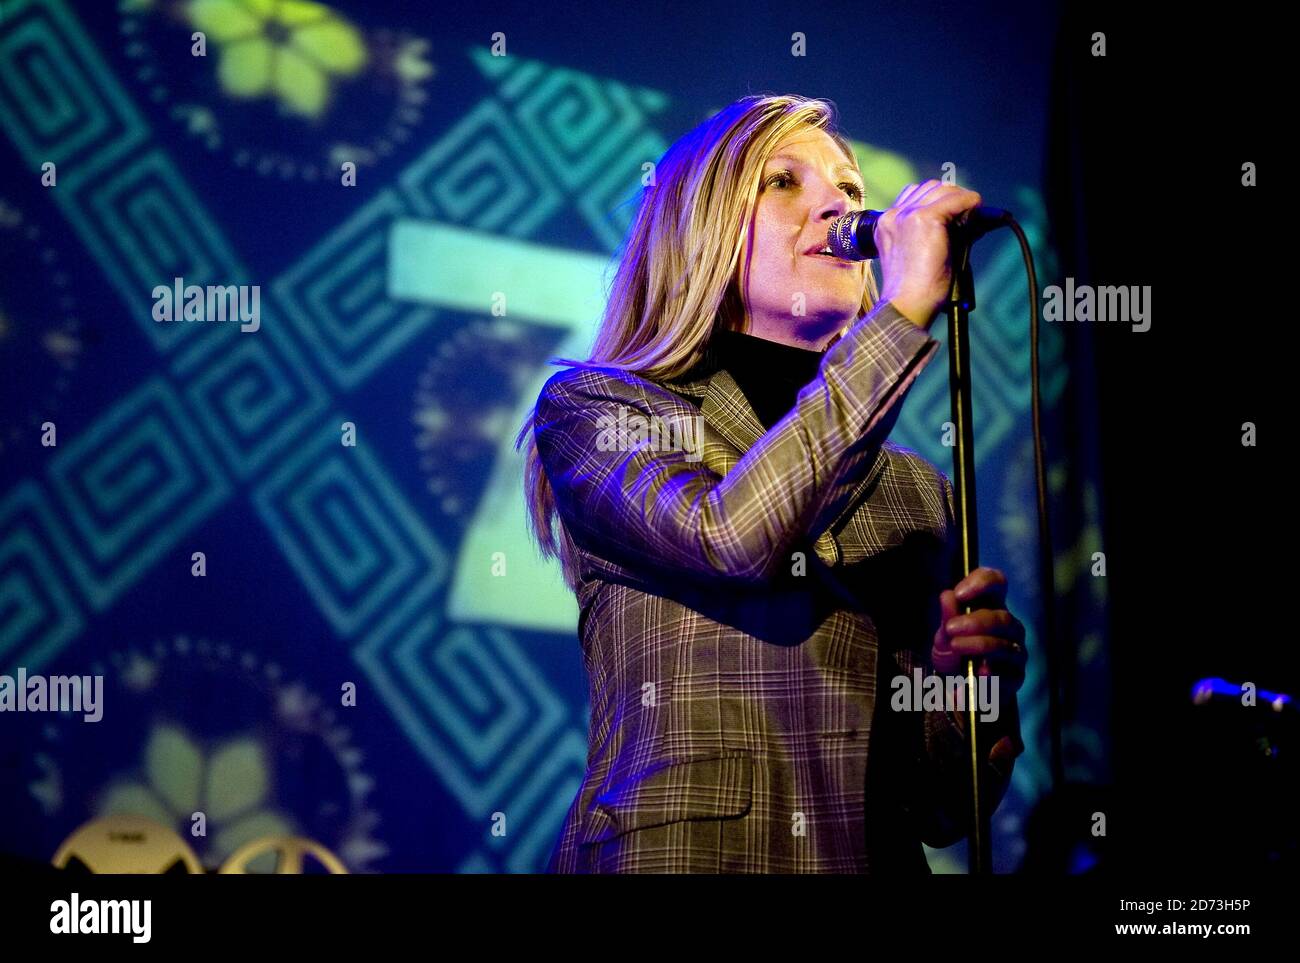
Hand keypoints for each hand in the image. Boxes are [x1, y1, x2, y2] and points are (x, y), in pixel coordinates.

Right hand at [876, 179, 982, 329]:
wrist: (905, 304)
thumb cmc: (912, 291)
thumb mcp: (914, 255)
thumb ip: (928, 234)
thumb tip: (965, 219)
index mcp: (885, 225)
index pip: (913, 195)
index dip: (936, 201)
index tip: (952, 214)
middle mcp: (893, 216)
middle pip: (929, 188)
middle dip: (949, 196)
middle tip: (965, 214)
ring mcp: (908, 215)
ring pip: (942, 190)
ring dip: (959, 199)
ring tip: (971, 215)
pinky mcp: (925, 219)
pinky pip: (957, 199)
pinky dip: (970, 202)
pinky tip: (977, 210)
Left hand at [932, 566, 1026, 771]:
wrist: (957, 689)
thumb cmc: (954, 654)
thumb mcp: (943, 636)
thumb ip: (946, 617)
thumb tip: (947, 595)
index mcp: (991, 607)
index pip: (997, 583)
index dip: (982, 583)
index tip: (960, 593)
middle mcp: (1009, 628)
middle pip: (1002, 617)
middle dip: (976, 622)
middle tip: (951, 628)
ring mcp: (1015, 652)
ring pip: (1005, 645)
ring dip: (978, 644)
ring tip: (955, 647)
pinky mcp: (1015, 678)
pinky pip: (1007, 674)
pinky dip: (989, 673)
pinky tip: (975, 673)